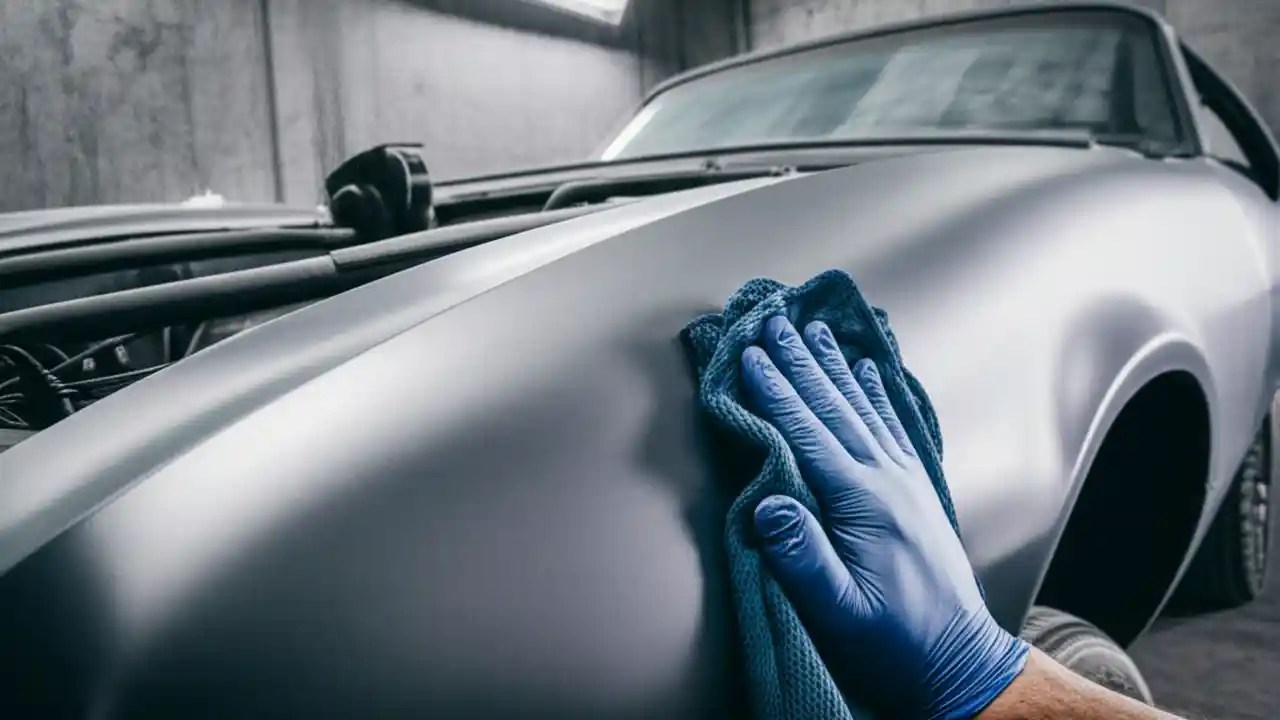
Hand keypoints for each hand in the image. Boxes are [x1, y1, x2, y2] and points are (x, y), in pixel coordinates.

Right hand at [741, 316, 1027, 718]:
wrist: (959, 661)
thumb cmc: (892, 643)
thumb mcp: (839, 612)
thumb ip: (803, 556)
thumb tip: (769, 502)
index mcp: (862, 503)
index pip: (808, 434)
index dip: (775, 392)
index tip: (749, 354)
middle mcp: (887, 480)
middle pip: (834, 407)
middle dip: (800, 361)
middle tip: (774, 319)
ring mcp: (907, 481)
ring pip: (863, 408)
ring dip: (834, 367)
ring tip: (815, 329)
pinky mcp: (917, 490)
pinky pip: (894, 426)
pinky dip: (877, 393)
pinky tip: (867, 371)